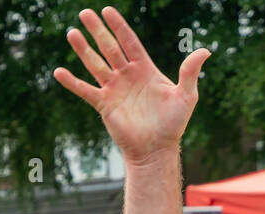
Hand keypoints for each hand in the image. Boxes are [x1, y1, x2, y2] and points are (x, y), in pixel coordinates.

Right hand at [53, 8, 211, 165]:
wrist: (157, 150)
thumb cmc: (173, 124)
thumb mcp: (186, 96)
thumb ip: (190, 72)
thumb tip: (205, 50)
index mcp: (144, 69)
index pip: (130, 42)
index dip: (119, 26)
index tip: (108, 10)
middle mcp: (127, 76)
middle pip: (109, 48)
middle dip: (98, 31)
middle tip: (85, 13)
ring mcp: (114, 90)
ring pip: (95, 64)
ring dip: (83, 49)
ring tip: (72, 33)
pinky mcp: (104, 105)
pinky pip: (85, 91)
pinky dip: (72, 82)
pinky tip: (58, 72)